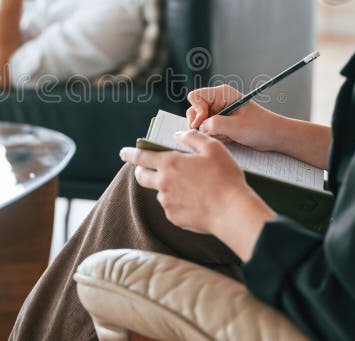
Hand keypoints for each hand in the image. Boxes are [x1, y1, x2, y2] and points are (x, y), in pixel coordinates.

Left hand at [120, 129, 260, 234]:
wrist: (231, 211)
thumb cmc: (224, 177)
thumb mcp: (212, 148)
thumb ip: (192, 137)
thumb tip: (178, 135)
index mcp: (170, 163)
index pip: (141, 157)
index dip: (130, 154)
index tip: (123, 153)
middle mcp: (163, 184)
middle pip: (142, 177)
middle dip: (141, 171)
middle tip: (149, 169)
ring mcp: (167, 203)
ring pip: (160, 193)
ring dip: (167, 188)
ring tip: (191, 187)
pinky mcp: (174, 218)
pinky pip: (171, 207)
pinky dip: (178, 202)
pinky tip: (196, 201)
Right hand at [186, 84, 286, 151]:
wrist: (274, 136)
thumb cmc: (261, 127)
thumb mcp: (237, 127)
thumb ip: (214, 124)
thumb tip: (198, 128)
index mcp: (222, 94)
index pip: (195, 97)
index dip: (196, 111)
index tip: (203, 123)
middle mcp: (218, 101)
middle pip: (194, 111)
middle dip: (202, 124)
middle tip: (216, 132)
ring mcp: (219, 112)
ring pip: (200, 123)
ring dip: (210, 132)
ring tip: (227, 136)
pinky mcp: (221, 123)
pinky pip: (208, 130)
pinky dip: (215, 136)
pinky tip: (229, 138)